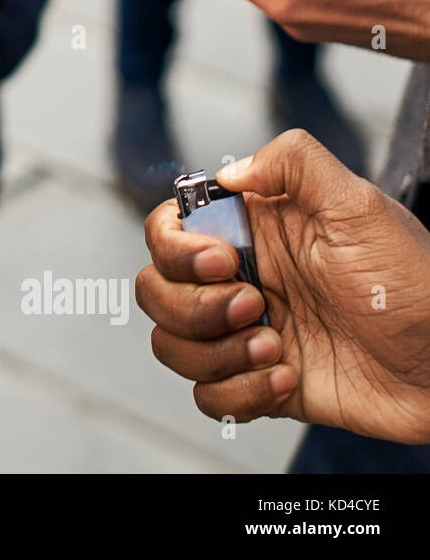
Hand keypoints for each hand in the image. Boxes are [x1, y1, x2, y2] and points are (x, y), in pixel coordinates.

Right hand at [137, 129, 429, 443]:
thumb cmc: (419, 286)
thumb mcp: (360, 206)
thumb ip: (295, 162)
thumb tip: (229, 173)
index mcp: (255, 231)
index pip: (167, 230)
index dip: (177, 249)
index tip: (224, 261)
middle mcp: (241, 278)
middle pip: (156, 291)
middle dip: (195, 307)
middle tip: (254, 306)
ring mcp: (246, 333)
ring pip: (171, 345)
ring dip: (216, 354)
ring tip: (276, 348)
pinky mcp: (259, 383)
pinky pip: (208, 396)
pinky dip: (240, 393)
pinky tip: (288, 378)